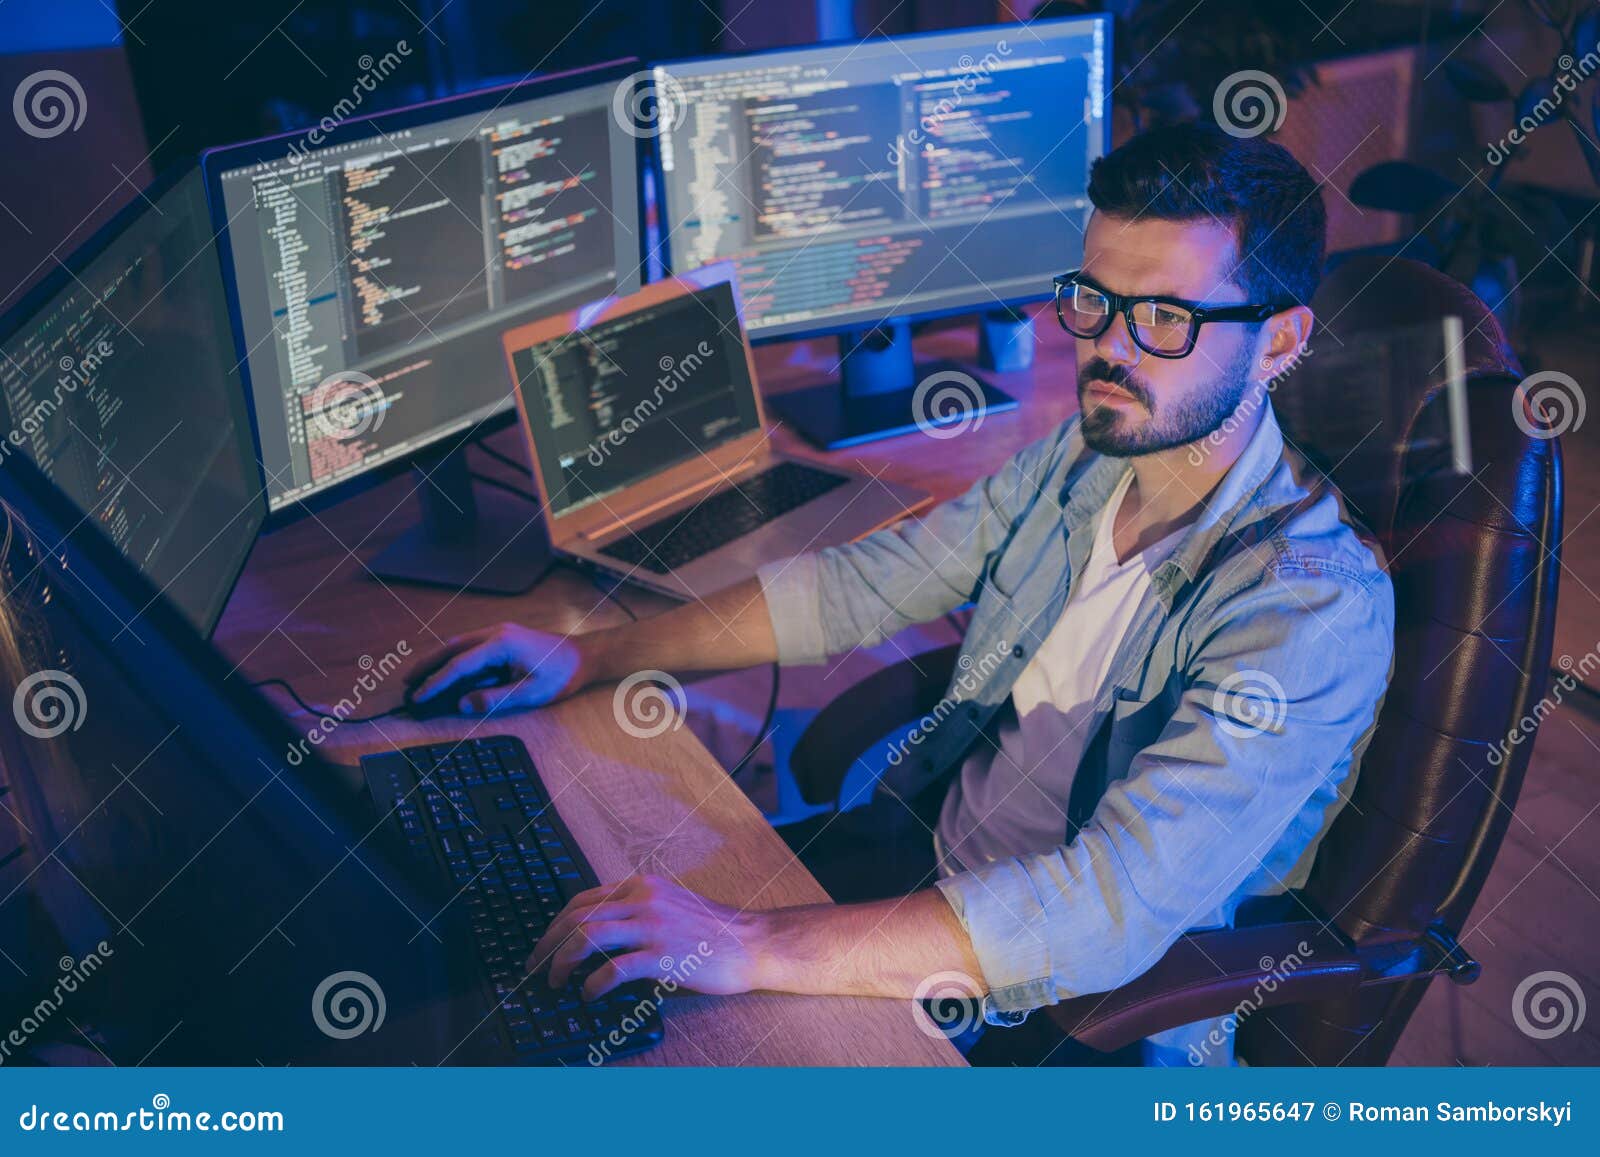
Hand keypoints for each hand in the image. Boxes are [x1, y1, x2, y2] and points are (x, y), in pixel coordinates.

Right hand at [409, 622, 587, 713]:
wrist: (585, 655)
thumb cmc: (562, 673)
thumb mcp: (530, 692)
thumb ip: (494, 698)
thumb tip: (462, 704)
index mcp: (501, 644)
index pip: (459, 664)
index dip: (436, 682)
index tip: (419, 696)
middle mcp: (496, 632)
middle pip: (451, 648)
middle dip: (427, 665)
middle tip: (407, 683)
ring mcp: (499, 632)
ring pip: (459, 644)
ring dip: (438, 660)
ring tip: (420, 677)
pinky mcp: (503, 637)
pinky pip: (471, 646)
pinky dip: (454, 658)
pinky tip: (447, 670)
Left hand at [528, 875, 767, 999]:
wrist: (752, 942)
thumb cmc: (713, 930)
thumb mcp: (670, 905)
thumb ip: (636, 910)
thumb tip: (595, 934)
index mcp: (642, 886)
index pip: (583, 899)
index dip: (556, 924)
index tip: (544, 944)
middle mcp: (642, 899)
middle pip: (576, 916)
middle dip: (547, 943)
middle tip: (535, 967)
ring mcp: (652, 925)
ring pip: (587, 936)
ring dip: (562, 962)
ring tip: (556, 982)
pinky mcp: (662, 955)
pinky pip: (613, 968)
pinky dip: (592, 983)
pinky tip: (589, 994)